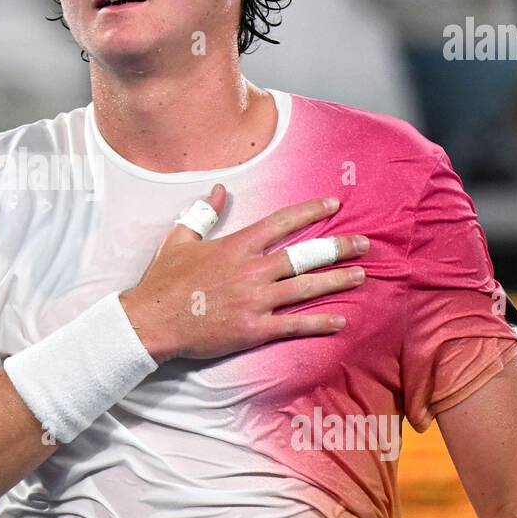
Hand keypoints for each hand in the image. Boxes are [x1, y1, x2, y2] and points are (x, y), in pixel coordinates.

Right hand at [119, 186, 369, 363]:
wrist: (152, 320)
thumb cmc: (163, 281)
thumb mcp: (179, 238)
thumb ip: (204, 212)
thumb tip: (221, 189)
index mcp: (236, 246)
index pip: (281, 222)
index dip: (310, 211)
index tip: (333, 205)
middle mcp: (251, 270)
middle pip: (303, 256)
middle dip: (337, 248)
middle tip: (364, 244)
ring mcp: (254, 300)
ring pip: (305, 288)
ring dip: (336, 281)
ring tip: (360, 276)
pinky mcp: (253, 329)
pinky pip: (293, 325)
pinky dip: (318, 323)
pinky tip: (339, 320)